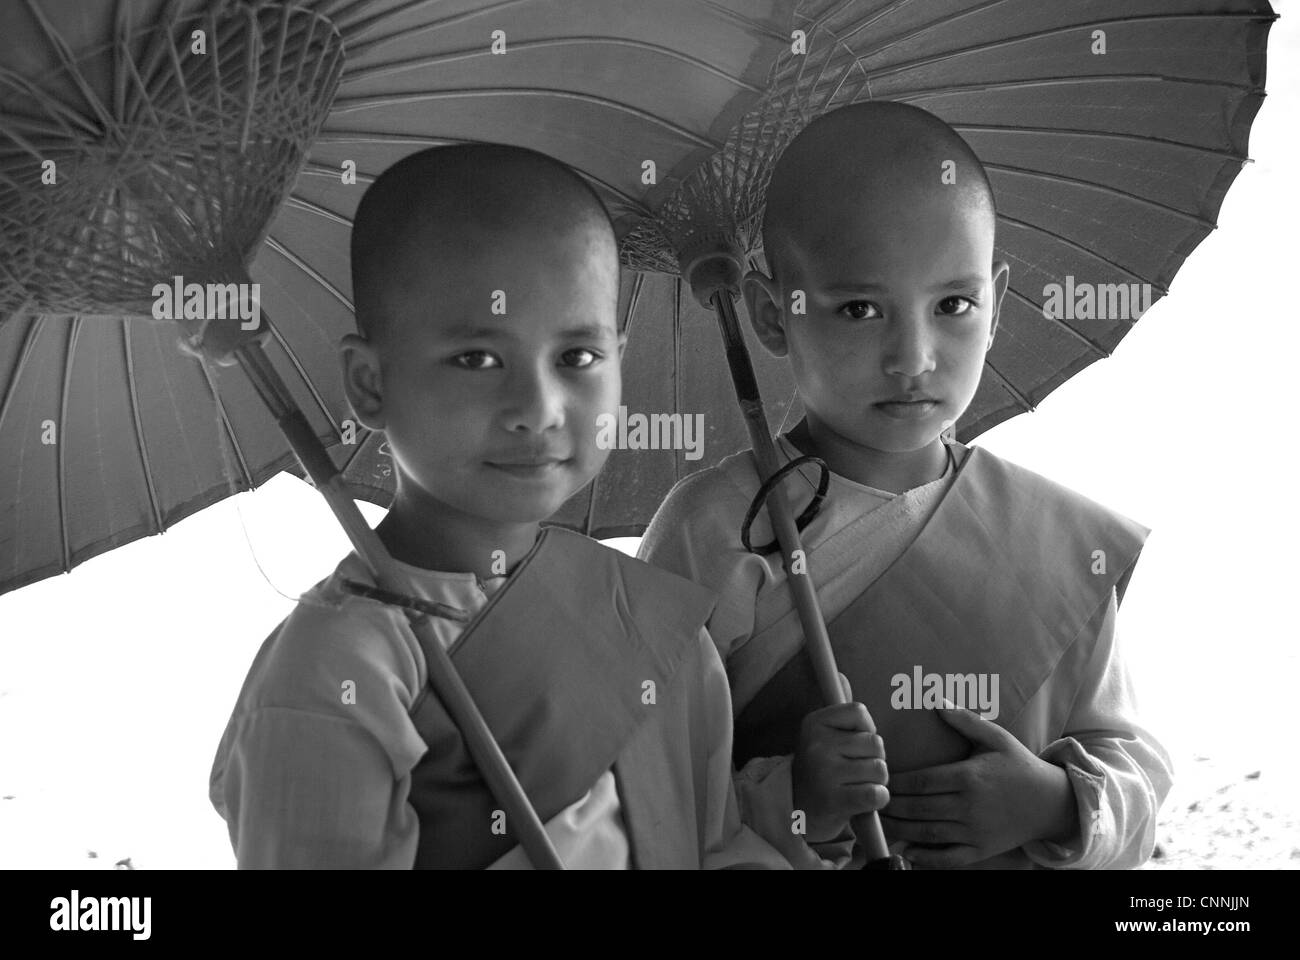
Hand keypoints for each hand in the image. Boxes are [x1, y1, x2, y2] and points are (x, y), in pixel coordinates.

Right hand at [792, 681, 888, 840]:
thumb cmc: (820, 768)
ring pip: (880, 769)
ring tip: (855, 784)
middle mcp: (817, 745)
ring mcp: (825, 773)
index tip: (852, 743)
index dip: (865, 729)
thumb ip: (839, 711)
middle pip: (876, 742)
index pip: (860, 712)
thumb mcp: (822, 735)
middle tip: (854, 769)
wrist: (798, 810)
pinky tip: (863, 800)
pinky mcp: (836, 801)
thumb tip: (841, 674)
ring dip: (876, 780)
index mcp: (814, 723)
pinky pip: (877, 793)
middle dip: (874, 758)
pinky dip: (878, 798)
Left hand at [880, 702, 1076, 866]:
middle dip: (890, 807)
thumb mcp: (996, 738)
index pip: (921, 782)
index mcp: (969, 776)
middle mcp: (969, 806)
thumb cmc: (1018, 765)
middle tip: (869, 801)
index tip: (877, 779)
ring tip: (880, 824)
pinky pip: (948, 858)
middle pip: (919, 809)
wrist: (1051, 802)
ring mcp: (975, 831)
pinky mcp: (981, 850)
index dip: (894, 783)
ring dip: (900, 830)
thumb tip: (936, 701)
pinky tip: (907, 852)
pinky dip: (926, 858)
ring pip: (928, 834)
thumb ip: (965, 720)